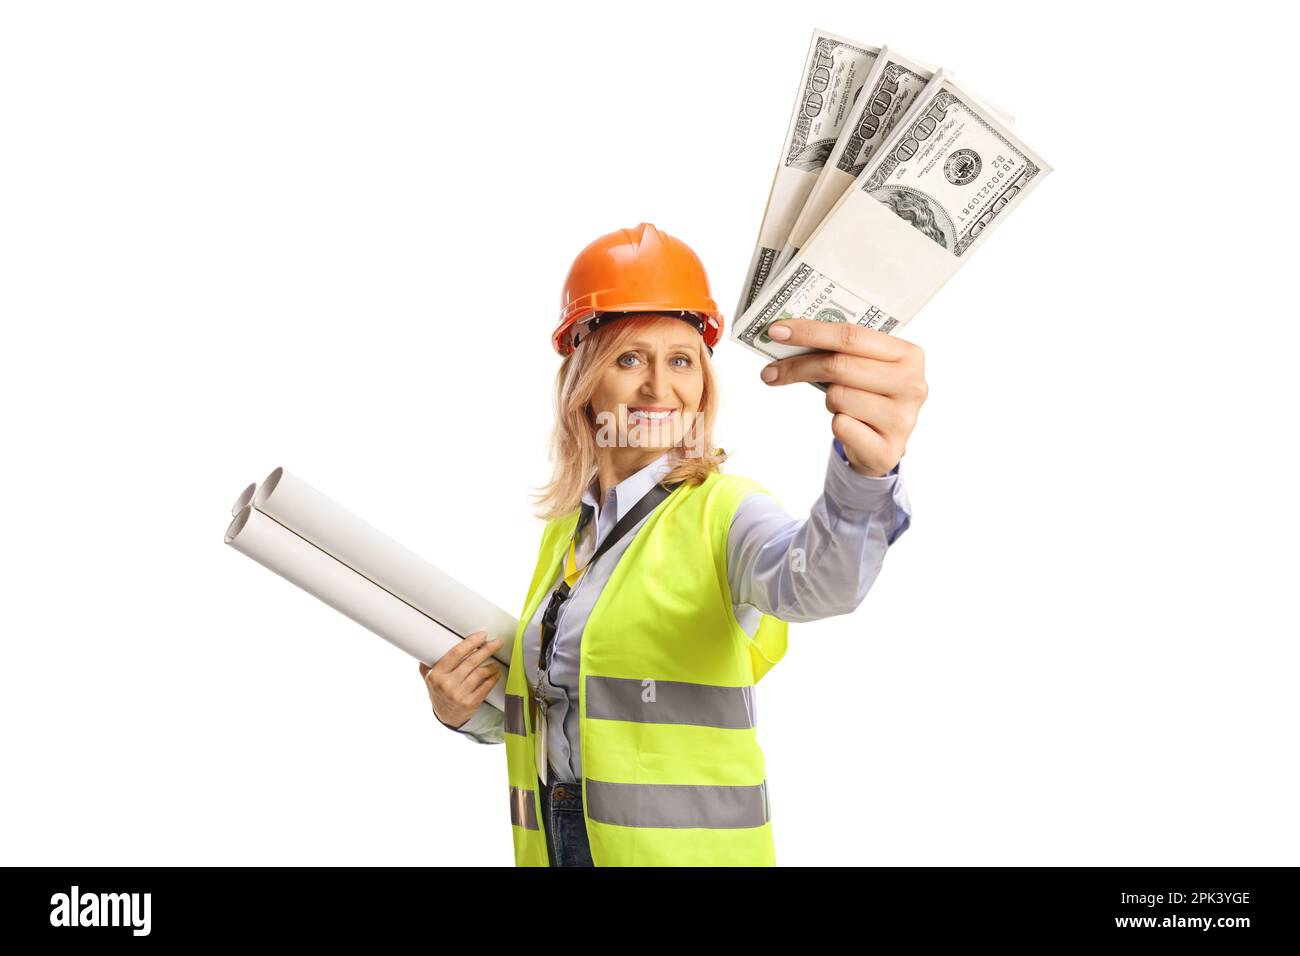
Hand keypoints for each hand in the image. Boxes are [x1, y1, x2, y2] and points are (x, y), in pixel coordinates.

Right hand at [420, 630, 502, 728]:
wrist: (446, 717)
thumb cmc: (439, 692)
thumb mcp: (428, 679)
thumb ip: (427, 663)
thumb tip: (424, 644)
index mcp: (437, 675)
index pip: (455, 654)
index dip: (470, 643)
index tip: (482, 635)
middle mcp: (447, 685)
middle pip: (471, 662)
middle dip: (487, 649)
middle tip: (497, 642)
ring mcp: (459, 695)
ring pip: (480, 674)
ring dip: (492, 665)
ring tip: (496, 661)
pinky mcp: (471, 703)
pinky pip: (486, 687)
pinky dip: (493, 678)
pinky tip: (496, 673)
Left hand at [760, 319, 927, 476]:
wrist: (885, 445)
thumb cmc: (868, 396)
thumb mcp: (864, 367)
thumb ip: (840, 351)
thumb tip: (784, 336)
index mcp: (909, 354)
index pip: (852, 336)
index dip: (810, 332)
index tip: (777, 332)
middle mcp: (912, 385)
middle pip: (839, 366)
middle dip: (798, 367)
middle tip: (770, 372)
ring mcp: (903, 419)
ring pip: (837, 397)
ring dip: (829, 401)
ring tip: (842, 406)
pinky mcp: (888, 449)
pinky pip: (841, 426)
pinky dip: (837, 424)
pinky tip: (851, 425)